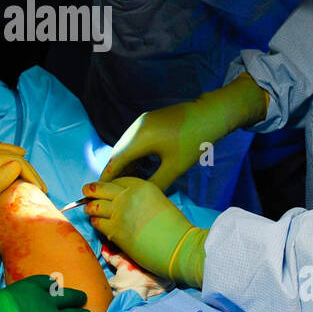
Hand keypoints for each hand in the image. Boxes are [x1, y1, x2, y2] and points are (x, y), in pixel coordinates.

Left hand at [0, 144, 45, 230]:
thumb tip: (17, 166)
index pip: (15, 162)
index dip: (30, 175)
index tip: (39, 191)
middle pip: (11, 155)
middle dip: (28, 169)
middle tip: (41, 187)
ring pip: (3, 152)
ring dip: (20, 161)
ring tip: (32, 174)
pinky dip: (8, 156)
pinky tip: (14, 160)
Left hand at [83, 177, 206, 288]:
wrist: (179, 247)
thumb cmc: (175, 228)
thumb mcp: (158, 202)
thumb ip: (140, 200)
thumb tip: (124, 205)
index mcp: (142, 186)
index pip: (117, 181)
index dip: (108, 185)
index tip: (104, 189)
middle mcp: (128, 196)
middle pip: (101, 189)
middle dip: (91, 190)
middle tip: (86, 191)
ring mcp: (120, 212)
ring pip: (95, 206)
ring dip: (90, 207)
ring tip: (88, 209)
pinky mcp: (115, 230)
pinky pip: (98, 223)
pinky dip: (95, 222)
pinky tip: (96, 222)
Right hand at [98, 74, 269, 191]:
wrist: (210, 115)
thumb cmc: (194, 142)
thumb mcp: (174, 167)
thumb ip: (155, 184)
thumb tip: (141, 196)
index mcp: (139, 139)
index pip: (116, 161)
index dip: (108, 178)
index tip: (102, 192)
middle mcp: (136, 128)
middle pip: (118, 153)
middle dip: (115, 172)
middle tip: (115, 191)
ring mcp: (142, 122)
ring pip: (126, 145)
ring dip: (126, 162)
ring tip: (130, 181)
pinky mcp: (150, 120)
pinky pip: (135, 139)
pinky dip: (134, 153)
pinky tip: (143, 165)